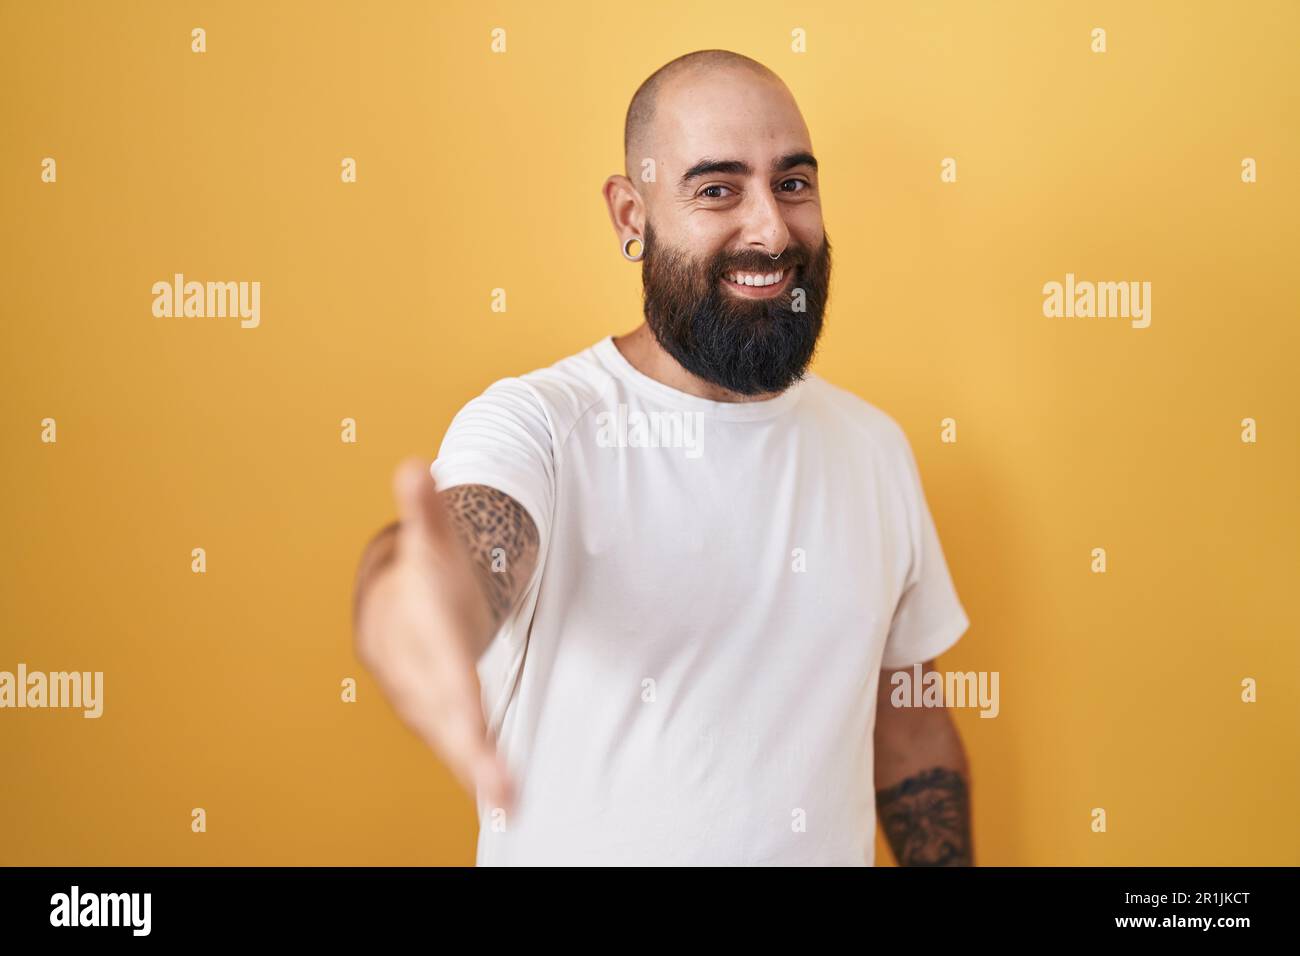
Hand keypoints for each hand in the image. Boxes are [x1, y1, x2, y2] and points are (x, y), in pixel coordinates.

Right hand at [356, 457, 515, 814]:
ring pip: (449, 737)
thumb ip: (426, 511)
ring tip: (507, 804)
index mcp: (419, 633)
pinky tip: (499, 800)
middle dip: (472, 754)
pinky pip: (454, 742)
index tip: (475, 733)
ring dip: (475, 772)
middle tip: (503, 793)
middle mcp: (414, 672)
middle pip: (447, 716)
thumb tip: (416, 466)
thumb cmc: (424, 570)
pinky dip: (474, 771)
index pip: (443, 670)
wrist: (389, 596)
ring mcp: (420, 697)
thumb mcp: (430, 541)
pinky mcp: (432, 711)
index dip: (459, 701)